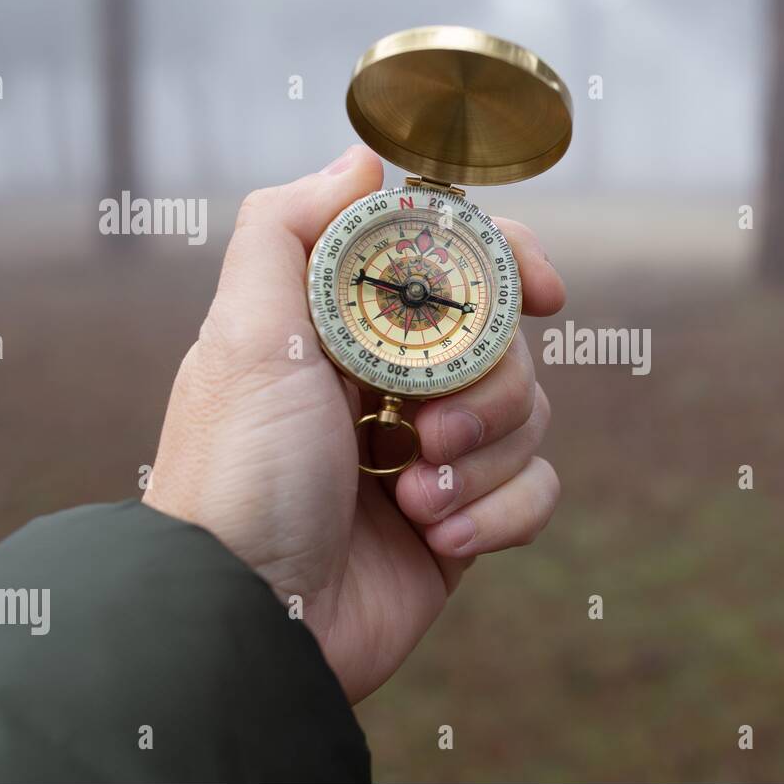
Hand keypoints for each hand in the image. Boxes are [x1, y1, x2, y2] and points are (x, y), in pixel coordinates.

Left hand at [143, 145, 564, 702]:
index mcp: (350, 334)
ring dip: (481, 460)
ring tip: (414, 500)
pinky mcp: (462, 525)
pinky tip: (439, 540)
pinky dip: (500, 514)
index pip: (455, 269)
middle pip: (507, 347)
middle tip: (425, 429)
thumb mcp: (243, 337)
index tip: (545, 293)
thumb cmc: (238, 475)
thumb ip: (288, 229)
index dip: (510, 266)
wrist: (247, 624)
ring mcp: (433, 459)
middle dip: (485, 389)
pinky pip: (535, 495)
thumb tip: (364, 160)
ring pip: (529, 421)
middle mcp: (396, 388)